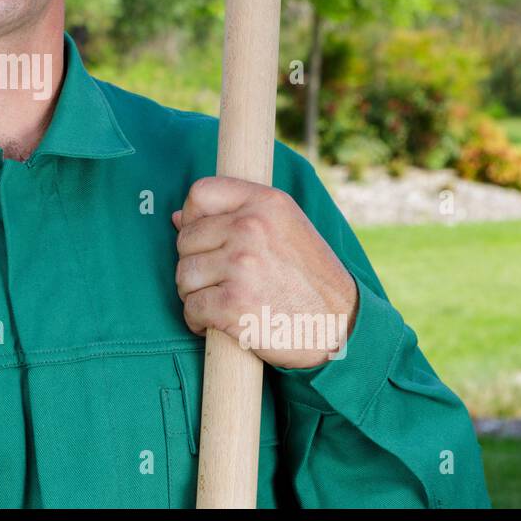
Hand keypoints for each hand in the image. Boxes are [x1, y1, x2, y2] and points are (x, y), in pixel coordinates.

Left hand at [172, 175, 357, 369]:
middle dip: (196, 264)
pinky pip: (191, 308)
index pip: (201, 192)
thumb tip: (179, 217)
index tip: (207, 240)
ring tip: (223, 301)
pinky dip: (198, 321)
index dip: (194, 217)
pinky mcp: (233, 303)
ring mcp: (241, 265)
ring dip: (196, 294)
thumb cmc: (311, 279)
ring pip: (183, 275)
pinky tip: (221, 323)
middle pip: (186, 239)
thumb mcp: (286, 228)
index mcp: (266, 202)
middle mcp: (252, 227)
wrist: (341, 328)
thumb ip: (237, 215)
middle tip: (222, 281)